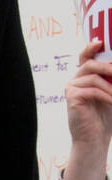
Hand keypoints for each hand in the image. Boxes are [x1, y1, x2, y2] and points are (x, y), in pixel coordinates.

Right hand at [65, 40, 111, 179]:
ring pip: (93, 77)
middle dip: (109, 67)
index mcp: (84, 77)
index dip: (90, 47)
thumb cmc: (105, 115)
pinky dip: (106, 95)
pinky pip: (92, 90)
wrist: (95, 137)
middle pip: (91, 64)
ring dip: (110, 86)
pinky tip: (111, 102)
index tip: (100, 42)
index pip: (85, 57)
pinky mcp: (72, 98)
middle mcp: (75, 81)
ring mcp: (72, 89)